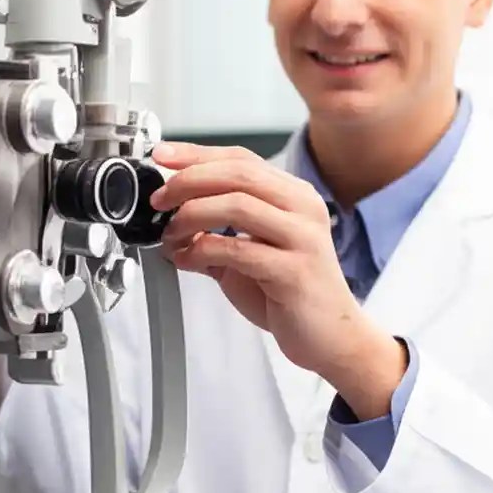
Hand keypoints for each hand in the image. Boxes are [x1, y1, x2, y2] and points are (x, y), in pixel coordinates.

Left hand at [151, 142, 405, 418]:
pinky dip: (202, 250)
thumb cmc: (290, 293)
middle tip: (160, 200)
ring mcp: (303, 238)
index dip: (197, 154)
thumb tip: (168, 217)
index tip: (162, 156)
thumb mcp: (248, 251)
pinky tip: (187, 259)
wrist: (332, 338)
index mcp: (293, 196)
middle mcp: (303, 208)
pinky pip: (239, 250)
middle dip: (189, 181)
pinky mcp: (295, 271)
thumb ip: (214, 230)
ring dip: (192, 215)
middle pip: (238, 173)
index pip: (241, 159)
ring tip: (172, 234)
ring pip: (238, 204)